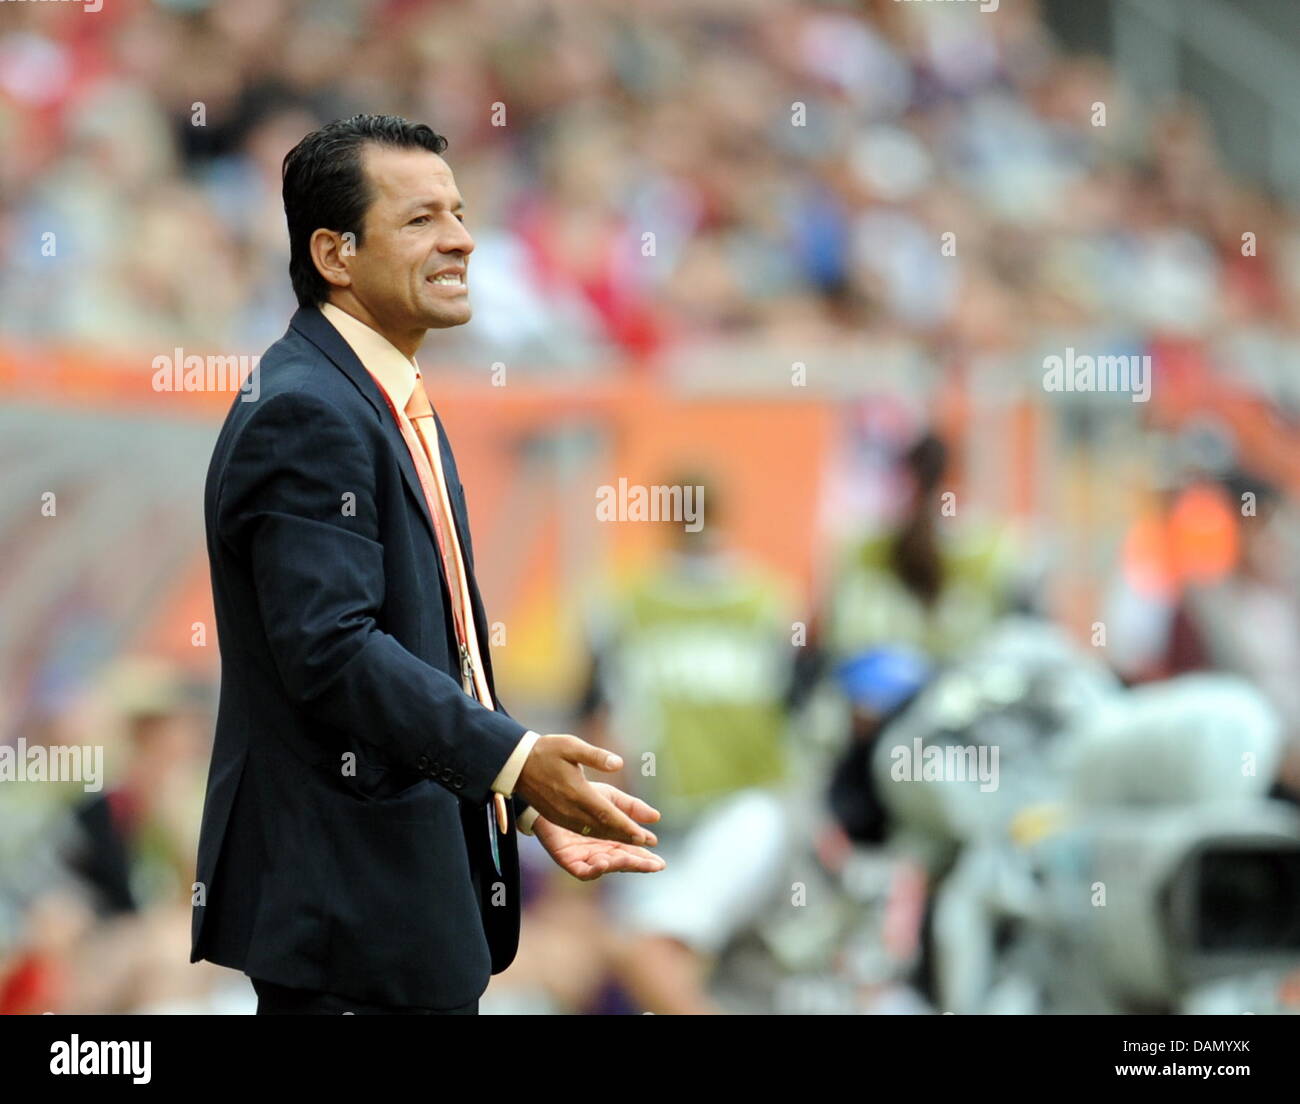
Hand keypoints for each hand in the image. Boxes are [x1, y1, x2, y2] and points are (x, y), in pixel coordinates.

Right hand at [514, 735, 659, 846]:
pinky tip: (612, 836)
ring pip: (594, 834)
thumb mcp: (571, 746)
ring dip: (615, 842)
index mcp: (577, 793)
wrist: (515, 765)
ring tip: (635, 847)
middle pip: (604, 829)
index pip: (607, 814)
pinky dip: (601, 837)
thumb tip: (618, 763)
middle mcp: (571, 810)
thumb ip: (596, 756)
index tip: (644, 837)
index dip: (627, 827)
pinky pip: (583, 832)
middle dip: (627, 839)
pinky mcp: (559, 819)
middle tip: (649, 846)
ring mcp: (564, 818)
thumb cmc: (546, 751)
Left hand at [534, 785, 666, 880]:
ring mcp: (585, 857)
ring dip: (619, 865)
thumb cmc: (581, 797)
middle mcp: (601, 851)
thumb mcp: (611, 799)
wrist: (550, 792)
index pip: (632, 852)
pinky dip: (594, 870)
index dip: (645, 857)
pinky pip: (583, 871)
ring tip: (630, 860)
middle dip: (638, 865)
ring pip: (606, 867)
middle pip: (623, 862)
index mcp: (612, 840)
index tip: (659, 861)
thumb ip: (631, 808)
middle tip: (655, 865)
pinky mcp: (568, 860)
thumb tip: (656, 818)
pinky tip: (603, 863)